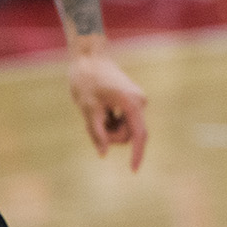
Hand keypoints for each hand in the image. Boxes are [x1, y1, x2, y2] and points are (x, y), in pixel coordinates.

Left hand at [68, 46, 148, 170]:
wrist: (89, 56)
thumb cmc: (86, 80)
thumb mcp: (88, 109)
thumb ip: (97, 133)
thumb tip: (103, 154)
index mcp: (132, 103)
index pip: (138, 135)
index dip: (136, 154)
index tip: (133, 170)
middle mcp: (139, 102)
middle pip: (128, 134)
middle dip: (110, 136)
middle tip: (90, 128)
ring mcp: (136, 100)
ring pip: (124, 128)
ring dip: (108, 128)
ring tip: (92, 116)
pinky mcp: (130, 100)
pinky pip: (123, 120)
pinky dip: (110, 121)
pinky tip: (98, 111)